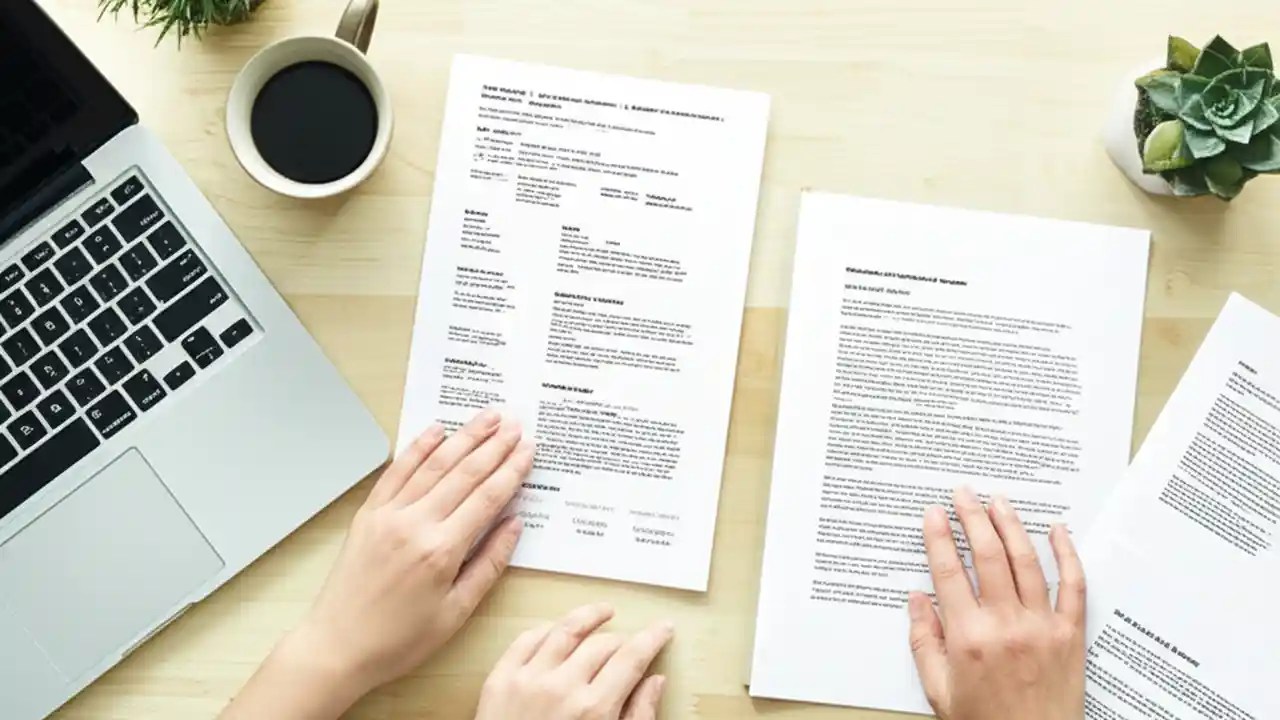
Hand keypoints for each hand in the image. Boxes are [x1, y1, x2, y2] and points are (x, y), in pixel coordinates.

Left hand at [287, 410, 532, 699]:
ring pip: (433, 465)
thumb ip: (489, 564)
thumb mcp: (457, 612)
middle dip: (493, 445)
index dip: (511, 470)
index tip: (528, 449)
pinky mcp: (368, 514)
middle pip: (464, 473)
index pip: (487, 497)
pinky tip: (436, 430)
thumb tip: (514, 526)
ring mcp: (389, 515)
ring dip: (463, 437)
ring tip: (486, 417)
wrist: (338, 646)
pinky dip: (418, 448)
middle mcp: (415, 524)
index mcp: (441, 551)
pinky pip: (396, 472)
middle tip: (514, 423)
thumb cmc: (398, 639)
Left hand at [476, 604, 672, 719]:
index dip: (652, 638)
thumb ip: (638, 717)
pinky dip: (547, 629)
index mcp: (594, 710)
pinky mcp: (500, 680)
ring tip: (603, 612)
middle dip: (623, 638)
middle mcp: (562, 688)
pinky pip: (527, 639)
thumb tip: (655, 682)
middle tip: (631, 642)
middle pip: (603, 643)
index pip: (632, 657)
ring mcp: (528, 680)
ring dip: (589, 616)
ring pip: (565, 629)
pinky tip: (558, 629)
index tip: (662, 629)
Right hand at [908, 487, 1086, 719]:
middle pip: (986, 556)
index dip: (939, 538)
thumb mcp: (939, 690)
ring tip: (999, 501)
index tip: (934, 513)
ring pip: (1025, 562)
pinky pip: (1072, 585)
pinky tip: (1057, 531)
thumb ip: (923, 642)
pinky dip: (1066, 554)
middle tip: (963, 493)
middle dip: (972, 518)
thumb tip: (916, 600)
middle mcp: (1005, 625)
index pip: (948, 573)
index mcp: (968, 638)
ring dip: (1010, 525)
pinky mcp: (1069, 634)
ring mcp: (1040, 626)